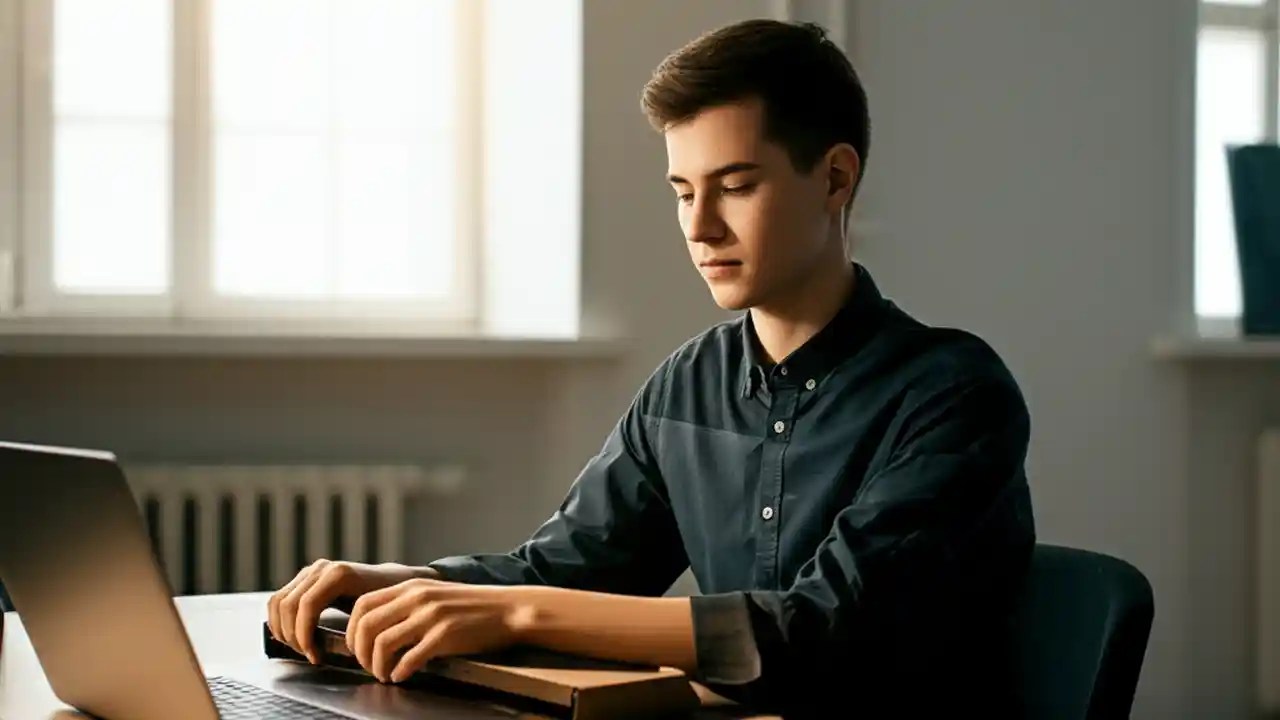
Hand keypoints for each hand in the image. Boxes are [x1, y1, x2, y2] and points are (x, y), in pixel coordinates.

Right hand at [266, 559, 424, 662]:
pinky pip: (279, 599)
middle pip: (288, 606)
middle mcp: (321, 569)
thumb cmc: (385, 603)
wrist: (389, 581)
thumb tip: (326, 651)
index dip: (305, 635)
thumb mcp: (373, 615)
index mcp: (339, 575)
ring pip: (278, 602)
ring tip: (302, 649)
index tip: (315, 656)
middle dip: (293, 636)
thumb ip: (352, 630)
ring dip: (283, 630)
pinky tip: (294, 638)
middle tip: (308, 655)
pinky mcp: (303, 578)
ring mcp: (311, 571)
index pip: (307, 606)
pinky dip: (279, 621)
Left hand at [346, 578, 535, 683]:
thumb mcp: (435, 594)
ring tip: (385, 674)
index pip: (362, 605)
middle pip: (366, 625)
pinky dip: (399, 672)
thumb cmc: (473, 607)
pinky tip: (402, 676)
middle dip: (360, 652)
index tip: (358, 648)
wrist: (509, 609)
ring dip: (377, 665)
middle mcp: (417, 598)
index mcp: (411, 586)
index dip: (352, 631)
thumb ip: (408, 603)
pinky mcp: (444, 635)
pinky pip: (409, 658)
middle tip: (368, 666)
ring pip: (383, 643)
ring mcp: (430, 616)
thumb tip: (380, 625)